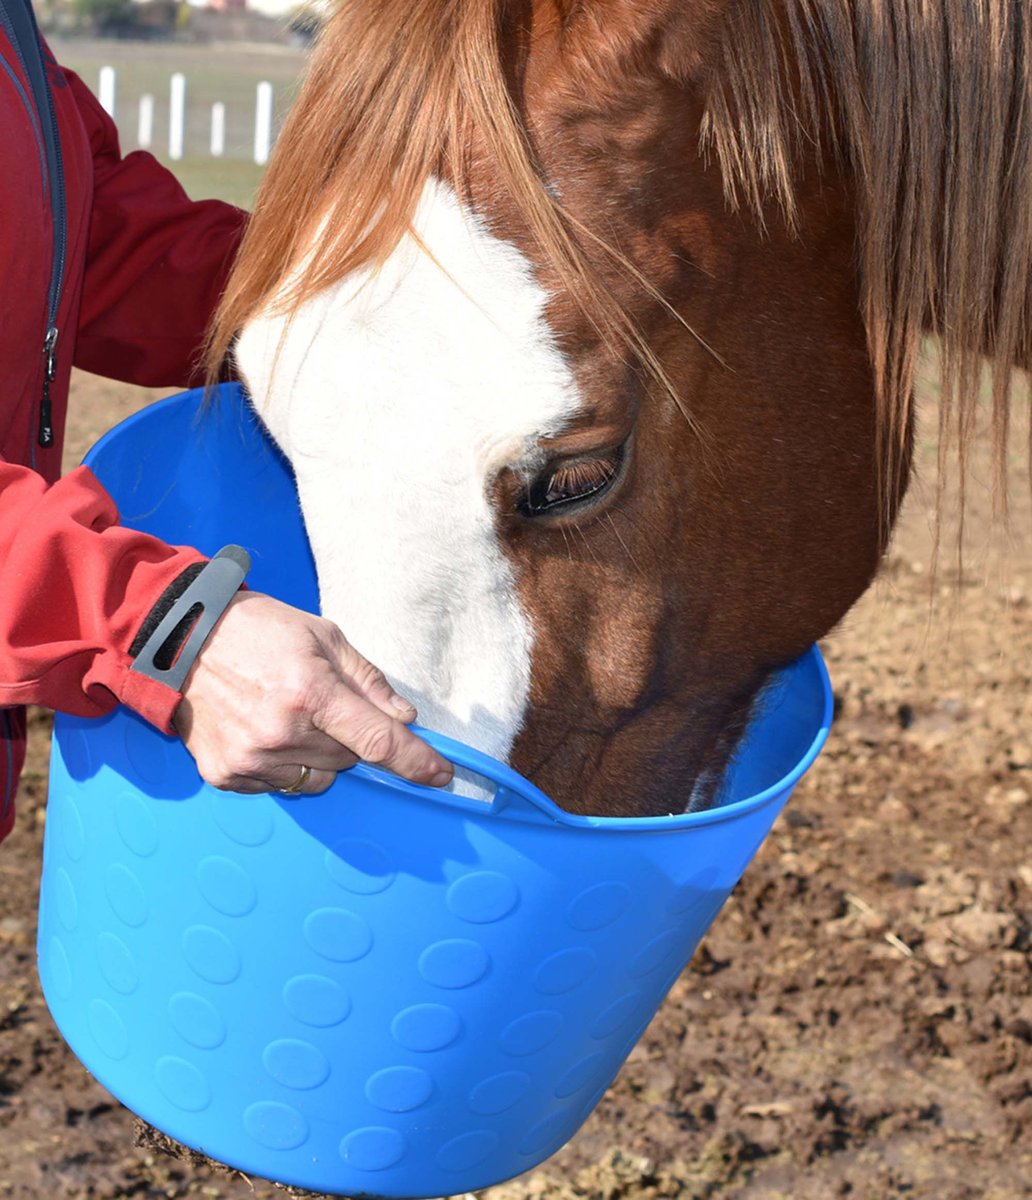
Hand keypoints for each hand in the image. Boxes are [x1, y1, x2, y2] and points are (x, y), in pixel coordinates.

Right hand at [173, 591, 451, 793]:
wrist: (181, 641)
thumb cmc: (258, 630)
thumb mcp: (324, 636)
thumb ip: (368, 681)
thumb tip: (405, 718)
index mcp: (310, 690)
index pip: (377, 740)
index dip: (416, 761)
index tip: (440, 774)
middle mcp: (280, 731)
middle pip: (350, 759)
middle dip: (350, 737)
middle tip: (323, 703)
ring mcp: (251, 758)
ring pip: (319, 778)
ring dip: (320, 754)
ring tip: (289, 714)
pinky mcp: (226, 775)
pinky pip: (282, 785)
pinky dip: (285, 765)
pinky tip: (264, 730)